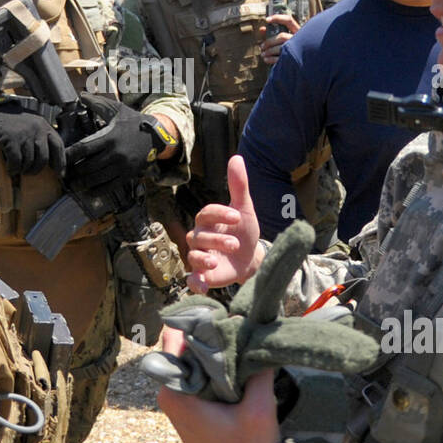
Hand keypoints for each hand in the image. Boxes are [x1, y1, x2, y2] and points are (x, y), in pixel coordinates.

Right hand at [0, 99, 64, 175]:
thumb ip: (41, 136)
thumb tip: (49, 159)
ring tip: (18, 170)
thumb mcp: (32, 123)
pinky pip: (16, 160)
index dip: (60, 162)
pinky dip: (13, 168)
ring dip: (24, 169)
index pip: (58, 146)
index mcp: (44, 125)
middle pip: (43, 158)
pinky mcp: (11, 139)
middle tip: (30, 172)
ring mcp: (24, 134)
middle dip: (37, 169)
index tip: (59, 173)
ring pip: (29, 161)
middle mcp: (37, 129)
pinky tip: (10, 168)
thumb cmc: (12, 120)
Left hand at [64, 93, 160, 190]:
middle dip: (74, 171)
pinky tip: (88, 191)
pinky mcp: (127, 175)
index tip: (60, 157)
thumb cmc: (133, 121)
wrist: (156, 135)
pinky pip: (109, 187)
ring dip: (82, 183)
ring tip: (73, 184)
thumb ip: (98, 103)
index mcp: (109, 137)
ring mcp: (122, 166)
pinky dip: (97, 191)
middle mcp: (115, 153)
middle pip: (87, 167)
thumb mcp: (117, 109)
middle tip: (64, 173)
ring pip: (96, 179)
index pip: (83, 148)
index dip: (69, 155)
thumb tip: (81, 96)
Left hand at [157, 326, 280, 442]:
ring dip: (217, 349)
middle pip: (186, 346)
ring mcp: (179, 398)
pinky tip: (240, 358)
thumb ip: (257, 369)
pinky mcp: (191, 405)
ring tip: (244, 336)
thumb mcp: (259, 408)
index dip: (200, 321)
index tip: (224, 313)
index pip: (177, 338)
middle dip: (211, 333)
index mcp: (175, 391)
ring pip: (195, 358)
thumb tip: (256, 332)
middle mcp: (169, 391)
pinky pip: (200, 372)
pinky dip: (218, 364)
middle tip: (239, 321)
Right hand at [186, 155, 263, 292]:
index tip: (237, 215)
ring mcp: (200, 256)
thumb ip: (239, 186)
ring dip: (203, 259)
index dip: (219, 213)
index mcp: (209, 220)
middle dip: (216, 239)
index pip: (206, 213)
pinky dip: (194, 283)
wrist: (251, 258)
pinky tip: (202, 285)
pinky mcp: (203, 275)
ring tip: (216, 262)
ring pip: (193, 255)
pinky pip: (192, 278)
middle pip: (199, 236)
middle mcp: (200, 237)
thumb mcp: (245, 210)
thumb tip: (236, 157)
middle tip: (235, 243)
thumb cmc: (244, 231)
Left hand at [258, 13, 299, 65]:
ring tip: (263, 53)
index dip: (277, 18)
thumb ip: (274, 33)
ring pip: (280, 48)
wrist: (305, 63)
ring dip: (268, 51)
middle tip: (262, 46)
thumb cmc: (292, 48)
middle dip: (269, 41)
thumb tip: (262, 29)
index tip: (267, 20)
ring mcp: (298, 50)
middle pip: (282, 36)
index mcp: (298, 31)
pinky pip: (280, 59)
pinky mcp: (294, 60)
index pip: (289, 20)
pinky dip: (270, 59)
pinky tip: (266, 59)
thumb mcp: (285, 39)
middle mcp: (299, 39)